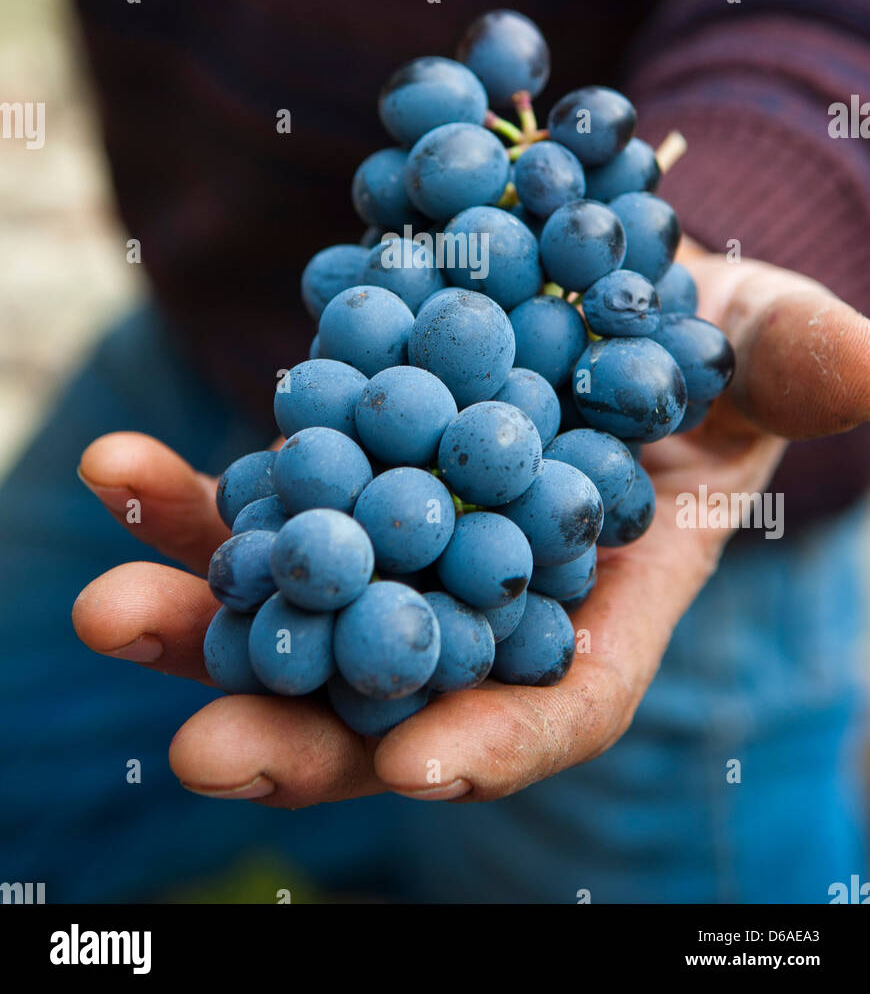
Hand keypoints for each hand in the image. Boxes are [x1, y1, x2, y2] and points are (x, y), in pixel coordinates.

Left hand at [72, 251, 869, 804]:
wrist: (612, 286)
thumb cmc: (710, 333)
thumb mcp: (769, 342)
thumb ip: (812, 365)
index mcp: (601, 604)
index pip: (558, 702)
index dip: (500, 735)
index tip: (426, 767)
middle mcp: (485, 598)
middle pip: (394, 693)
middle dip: (300, 728)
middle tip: (202, 745)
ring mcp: (398, 545)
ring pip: (297, 613)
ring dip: (198, 618)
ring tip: (108, 606)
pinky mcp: (337, 477)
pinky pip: (253, 506)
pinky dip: (184, 504)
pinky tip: (115, 474)